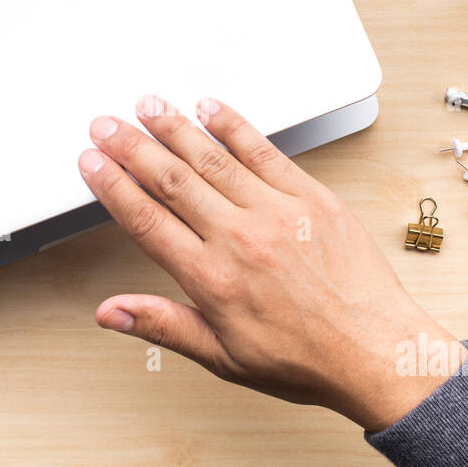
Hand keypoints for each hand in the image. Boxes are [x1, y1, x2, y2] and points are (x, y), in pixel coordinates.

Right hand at [77, 95, 462, 432]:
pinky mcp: (311, 196)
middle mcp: (240, 238)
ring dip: (175, 127)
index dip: (112, 186)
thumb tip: (110, 313)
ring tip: (148, 106)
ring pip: (213, 158)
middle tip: (106, 125)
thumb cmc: (305, 360)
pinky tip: (211, 110)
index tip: (91, 163)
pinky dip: (235, 127)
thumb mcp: (222, 357)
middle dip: (131, 147)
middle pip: (171, 179)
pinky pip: (265, 152)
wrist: (376, 352)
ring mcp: (277, 212)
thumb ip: (161, 325)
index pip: (146, 220)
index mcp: (212, 278)